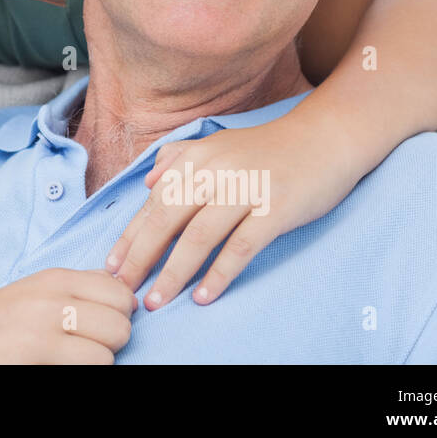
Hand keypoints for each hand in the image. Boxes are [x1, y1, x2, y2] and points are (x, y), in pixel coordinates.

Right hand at [0, 268, 137, 362]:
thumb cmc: (2, 318)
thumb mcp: (39, 289)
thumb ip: (79, 286)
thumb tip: (122, 289)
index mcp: (56, 280)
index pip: (120, 293)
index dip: (119, 313)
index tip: (101, 323)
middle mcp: (50, 302)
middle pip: (121, 326)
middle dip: (111, 342)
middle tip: (87, 346)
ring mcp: (40, 334)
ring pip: (106, 356)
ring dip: (95, 363)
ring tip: (71, 360)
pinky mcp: (32, 361)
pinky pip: (85, 371)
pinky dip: (79, 373)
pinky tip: (58, 368)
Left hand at [105, 117, 361, 309]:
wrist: (325, 138)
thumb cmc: (268, 149)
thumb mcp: (218, 145)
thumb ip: (179, 159)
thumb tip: (148, 183)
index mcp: (195, 158)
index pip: (153, 203)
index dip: (129, 237)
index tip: (111, 267)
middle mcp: (214, 171)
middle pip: (166, 220)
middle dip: (141, 258)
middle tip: (124, 290)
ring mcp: (245, 189)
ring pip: (199, 236)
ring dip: (174, 272)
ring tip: (156, 300)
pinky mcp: (276, 208)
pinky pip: (241, 246)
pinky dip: (219, 273)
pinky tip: (203, 296)